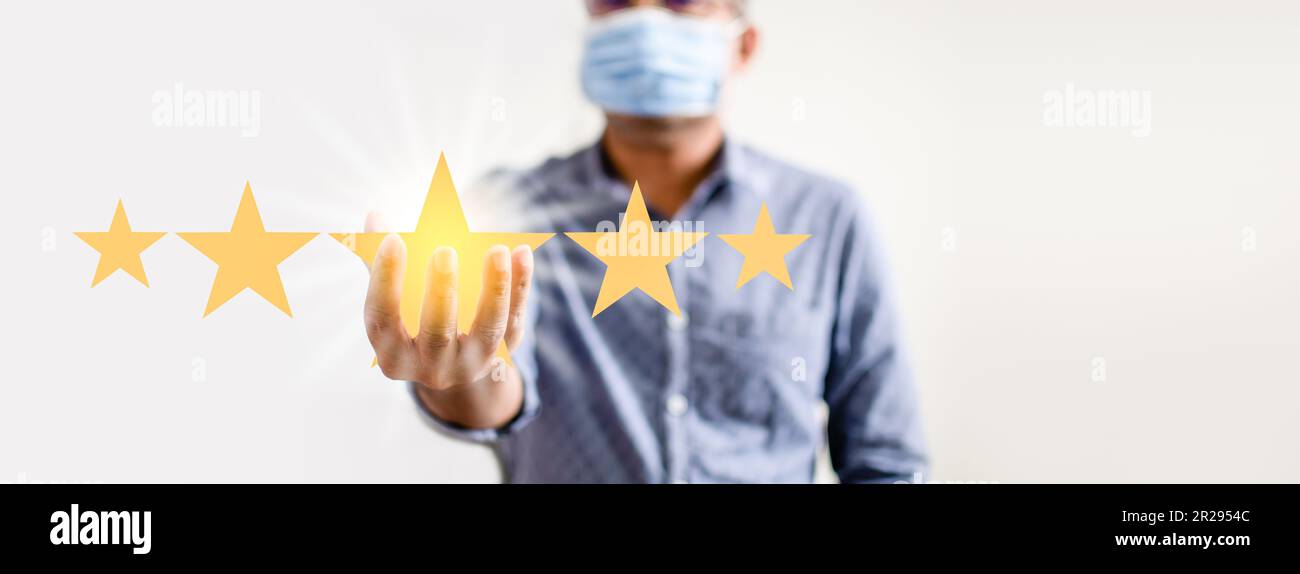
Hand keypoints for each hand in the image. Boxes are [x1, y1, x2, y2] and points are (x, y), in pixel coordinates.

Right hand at [362, 213, 533, 393]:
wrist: (455, 364)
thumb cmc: (414, 320)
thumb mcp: (395, 301)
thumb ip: (381, 263)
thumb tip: (375, 216)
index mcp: (392, 354)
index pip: (383, 318)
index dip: (385, 279)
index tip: (393, 239)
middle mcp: (431, 368)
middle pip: (437, 331)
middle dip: (441, 291)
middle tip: (444, 250)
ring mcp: (471, 365)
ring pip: (486, 329)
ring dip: (493, 287)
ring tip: (497, 250)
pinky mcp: (503, 354)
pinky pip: (515, 319)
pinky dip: (520, 286)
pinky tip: (522, 252)